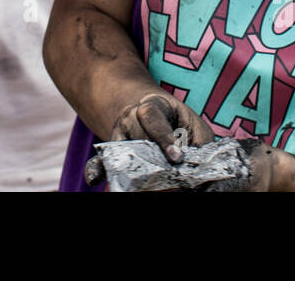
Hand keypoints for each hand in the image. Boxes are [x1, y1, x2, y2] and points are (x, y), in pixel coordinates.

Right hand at [84, 91, 214, 185]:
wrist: (148, 111)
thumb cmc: (175, 120)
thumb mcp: (191, 122)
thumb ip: (198, 140)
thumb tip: (199, 163)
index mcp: (152, 106)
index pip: (153, 118)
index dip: (164, 138)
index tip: (176, 158)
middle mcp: (129, 118)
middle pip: (138, 139)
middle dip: (153, 160)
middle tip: (170, 180)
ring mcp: (118, 134)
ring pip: (124, 152)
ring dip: (136, 170)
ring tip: (148, 187)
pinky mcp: (110, 151)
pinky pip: (100, 160)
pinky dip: (97, 169)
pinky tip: (95, 179)